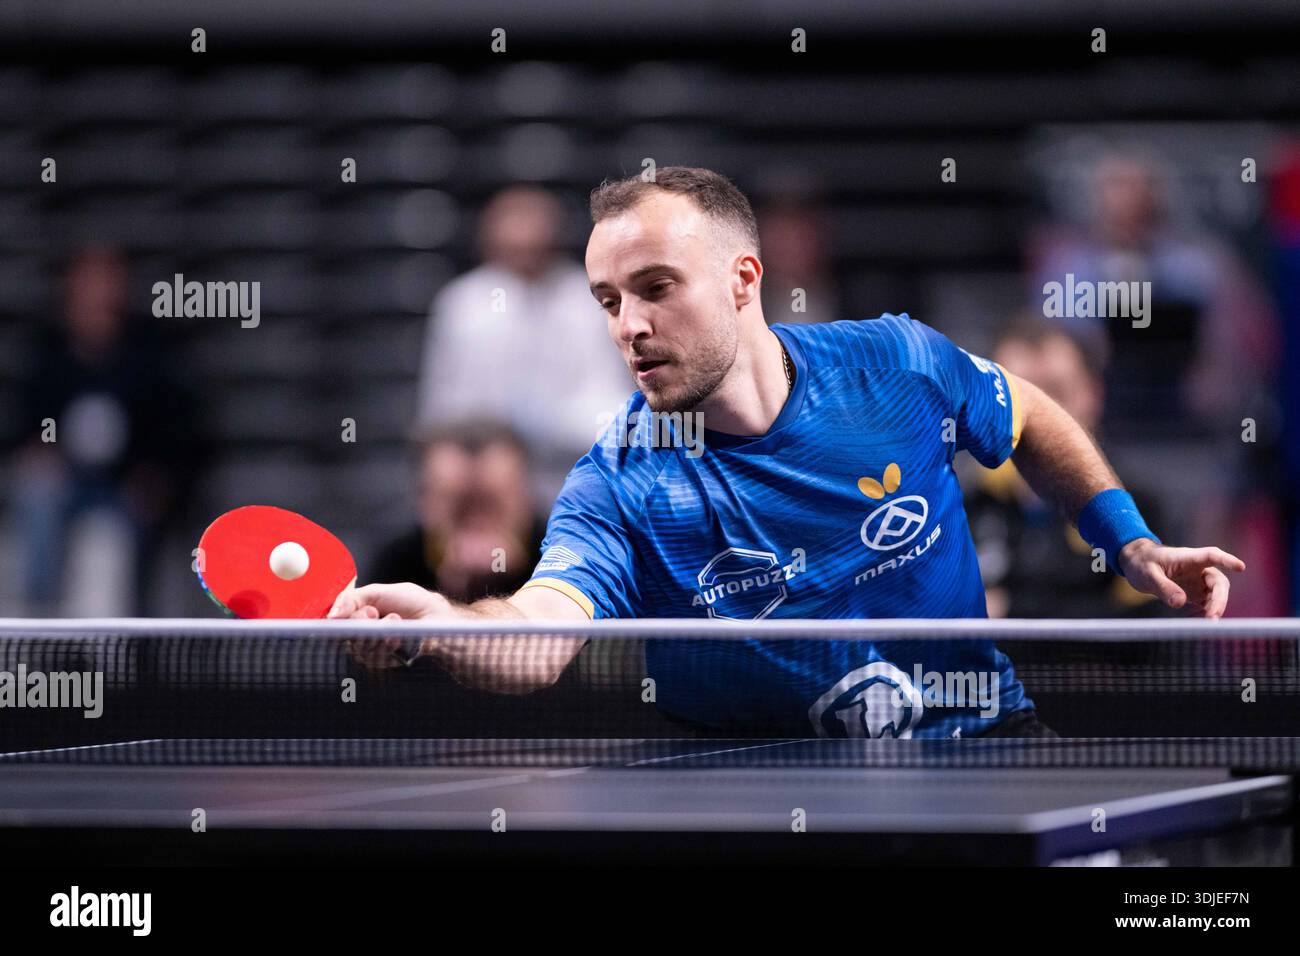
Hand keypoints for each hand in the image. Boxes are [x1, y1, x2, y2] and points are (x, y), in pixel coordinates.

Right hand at [329, 582, 454, 668]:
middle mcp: (358, 635)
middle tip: (375, 613)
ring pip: (358, 647)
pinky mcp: (382, 662)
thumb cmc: (410, 602)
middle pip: (343, 636)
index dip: (338, 619)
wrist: (435, 616)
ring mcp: (370, 650)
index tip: (352, 612)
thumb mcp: (377, 591)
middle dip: (361, 621)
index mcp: (355, 616)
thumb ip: (351, 599)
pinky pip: (374, 657)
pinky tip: (397, 636)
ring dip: (378, 630)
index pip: (332, 623)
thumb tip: (330, 615)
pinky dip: (386, 643)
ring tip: (395, 619)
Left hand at [1117, 539, 1245, 618]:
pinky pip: (1207, 603)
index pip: (1211, 556)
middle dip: (1220, 599)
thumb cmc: (1141, 563)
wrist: (1136, 564)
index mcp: (1187, 558)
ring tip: (1209, 623)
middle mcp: (1197, 568)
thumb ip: (1164, 587)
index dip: (1227, 560)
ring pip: (1216, 594)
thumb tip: (1180, 602)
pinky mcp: (1194, 592)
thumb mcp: (1147, 574)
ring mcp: (1197, 580)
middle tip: (1213, 616)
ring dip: (1215, 608)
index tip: (1240, 567)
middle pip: (1218, 582)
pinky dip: (1207, 612)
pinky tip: (1201, 623)